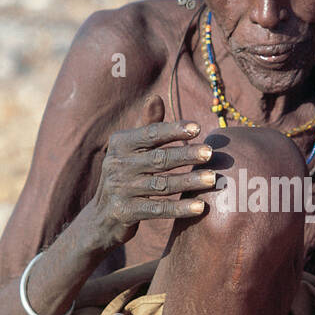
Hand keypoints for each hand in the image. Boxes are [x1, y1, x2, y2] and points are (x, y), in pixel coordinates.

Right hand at [90, 95, 215, 246]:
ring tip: (213, 179)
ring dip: (188, 181)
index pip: (150, 134)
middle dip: (186, 155)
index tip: (198, 128)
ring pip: (161, 184)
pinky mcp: (126, 213)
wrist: (100, 217)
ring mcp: (121, 190)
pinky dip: (179, 208)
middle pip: (159, 159)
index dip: (174, 130)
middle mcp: (118, 165)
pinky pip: (158, 209)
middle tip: (210, 153)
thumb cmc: (125, 176)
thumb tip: (157, 97)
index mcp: (120, 144)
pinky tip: (200, 206)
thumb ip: (147, 126)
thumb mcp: (130, 150)